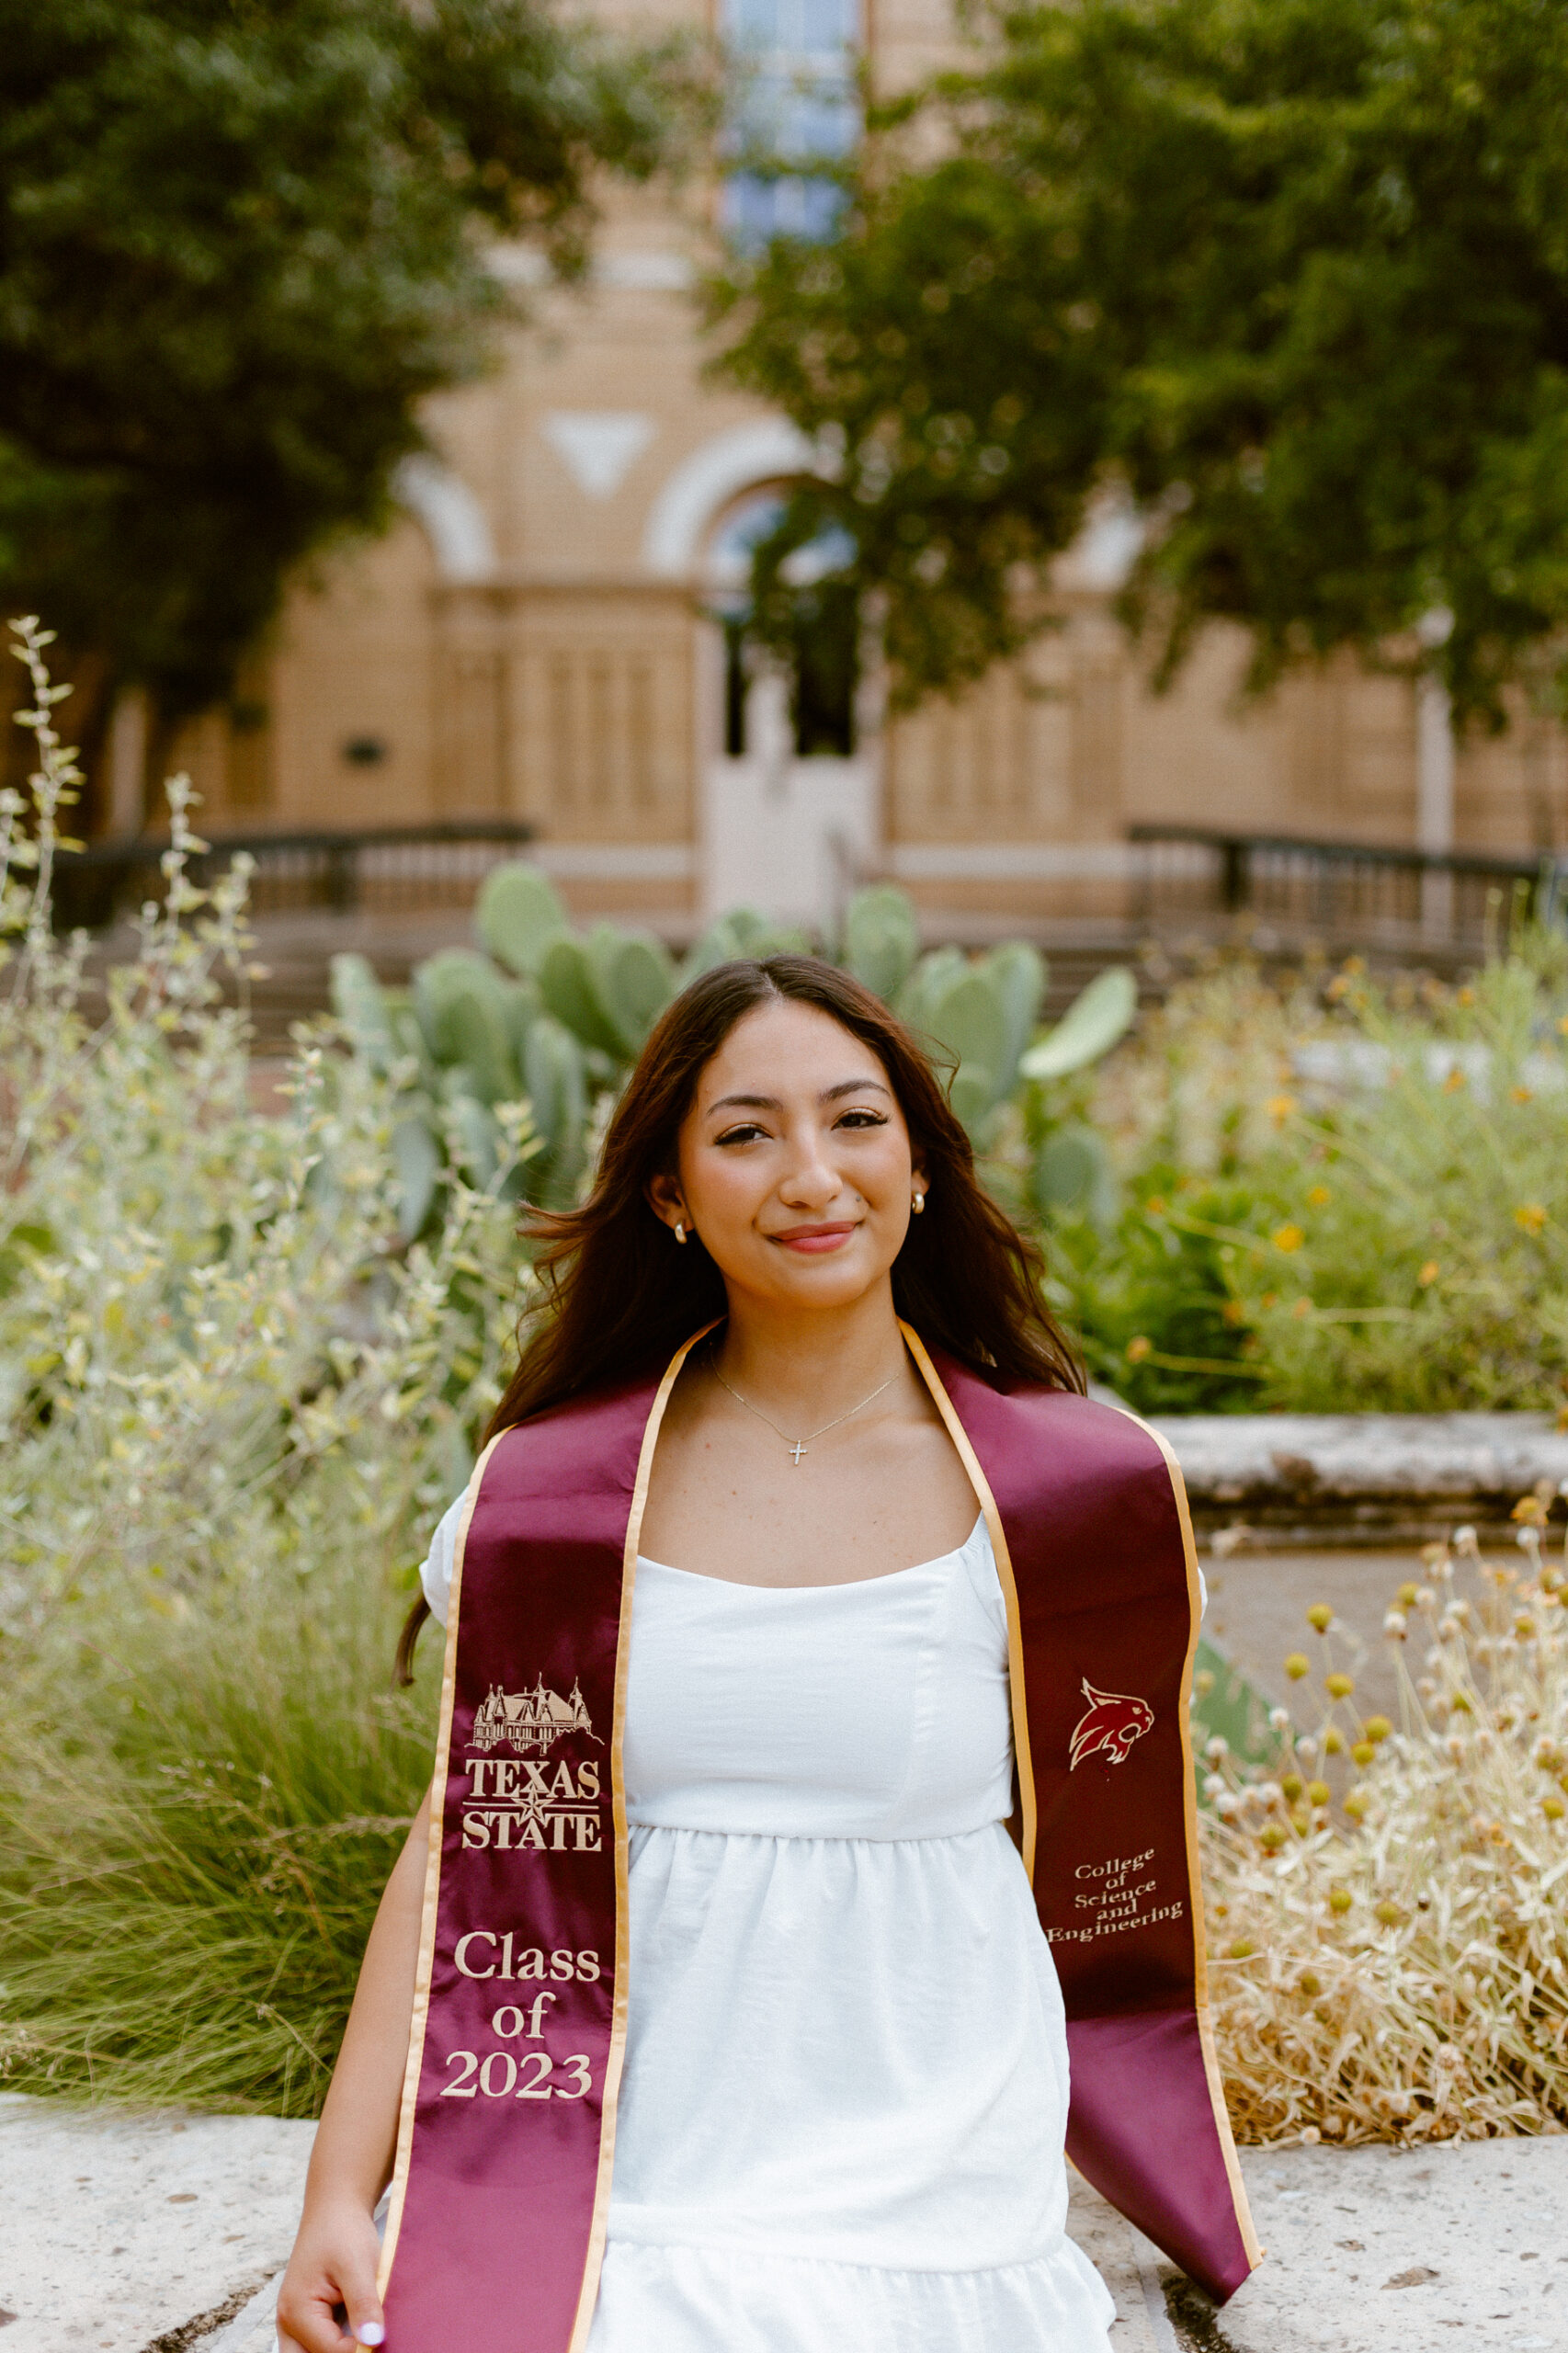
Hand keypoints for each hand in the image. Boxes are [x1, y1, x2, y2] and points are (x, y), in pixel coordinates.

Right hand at [276, 2198, 385, 2351]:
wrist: (335, 2206)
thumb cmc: (344, 2230)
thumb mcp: (358, 2265)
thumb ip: (364, 2305)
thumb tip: (372, 2342)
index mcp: (297, 2311)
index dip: (362, 2349)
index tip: (383, 2334)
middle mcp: (287, 2322)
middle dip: (339, 2352)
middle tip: (367, 2337)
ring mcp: (292, 2321)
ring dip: (334, 2348)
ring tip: (360, 2329)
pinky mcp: (303, 2317)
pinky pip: (313, 2344)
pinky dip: (333, 2343)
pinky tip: (354, 2329)